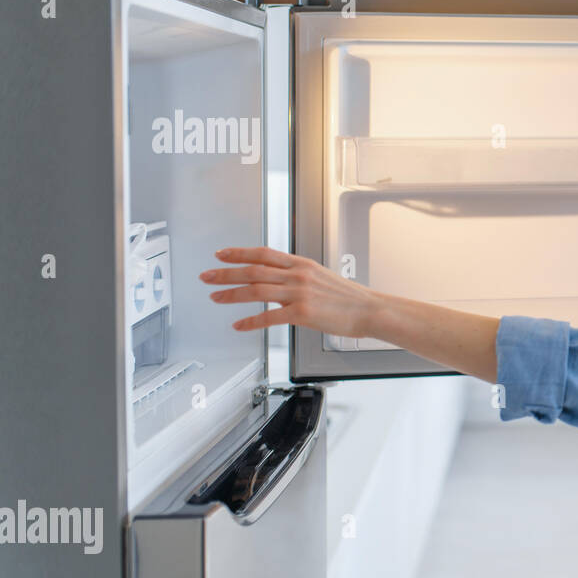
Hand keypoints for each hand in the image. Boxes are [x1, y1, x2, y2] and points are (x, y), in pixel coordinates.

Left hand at [200, 246, 379, 336]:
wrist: (369, 310)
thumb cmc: (348, 298)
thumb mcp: (321, 277)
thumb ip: (297, 277)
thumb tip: (276, 280)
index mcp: (301, 264)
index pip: (263, 253)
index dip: (239, 253)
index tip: (221, 254)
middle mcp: (298, 275)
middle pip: (254, 270)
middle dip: (226, 272)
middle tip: (207, 276)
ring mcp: (300, 293)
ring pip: (256, 290)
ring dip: (232, 294)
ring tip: (215, 297)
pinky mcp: (303, 314)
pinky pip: (269, 317)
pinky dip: (251, 321)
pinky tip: (239, 325)